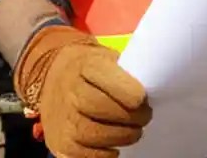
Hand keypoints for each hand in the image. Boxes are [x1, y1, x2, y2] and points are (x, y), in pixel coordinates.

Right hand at [14, 24, 151, 157]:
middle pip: (103, 108)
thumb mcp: (107, 58)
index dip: (132, 93)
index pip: (110, 81)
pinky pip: (84, 155)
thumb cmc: (90, 70)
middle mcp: (70, 92)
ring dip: (122, 136)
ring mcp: (63, 118)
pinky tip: (114, 146)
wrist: (52, 77)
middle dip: (131, 117)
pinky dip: (105, 154)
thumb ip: (127, 72)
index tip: (144, 99)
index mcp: (86, 66)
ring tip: (133, 131)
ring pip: (94, 134)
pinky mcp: (59, 142)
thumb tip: (154, 87)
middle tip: (144, 117)